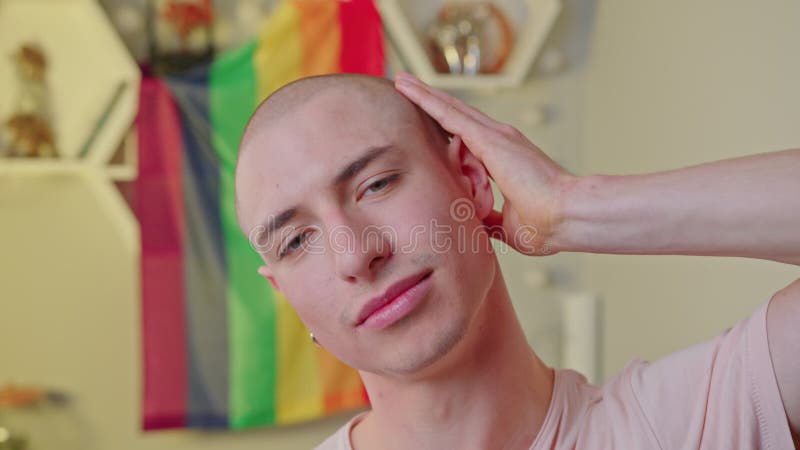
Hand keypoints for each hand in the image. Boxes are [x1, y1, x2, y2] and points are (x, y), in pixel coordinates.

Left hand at [394, 72, 575, 254]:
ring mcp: (496, 136)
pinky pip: (450, 115)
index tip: (429, 123)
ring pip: (451, 109)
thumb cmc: (547, 224)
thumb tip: (472, 226)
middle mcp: (500, 141)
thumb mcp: (507, 225)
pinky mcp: (489, 138)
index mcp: (505, 159)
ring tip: (402, 81)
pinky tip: (410, 89)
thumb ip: (488, 220)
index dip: (448, 130)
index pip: (468, 139)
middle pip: (457, 116)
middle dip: (433, 102)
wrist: (567, 216)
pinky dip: (428, 100)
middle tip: (408, 87)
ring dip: (425, 94)